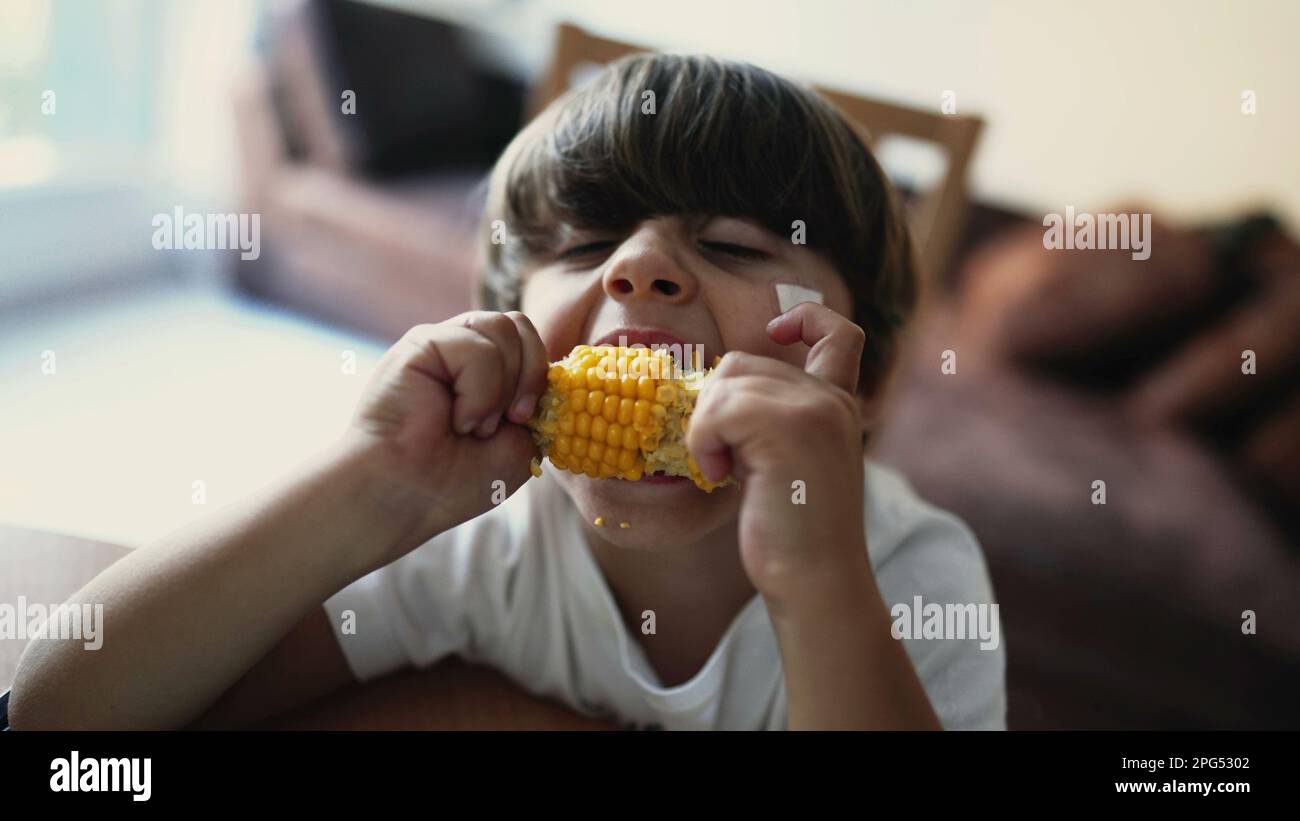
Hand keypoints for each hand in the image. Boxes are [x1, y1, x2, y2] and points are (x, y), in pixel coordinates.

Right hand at [344, 311, 547, 559]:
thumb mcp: (518, 445)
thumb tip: (556, 376)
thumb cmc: (453, 479)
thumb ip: (540, 405)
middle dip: (530, 376)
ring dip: (501, 386)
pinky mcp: (423, 342)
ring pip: (504, 327)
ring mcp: (443, 343)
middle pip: (521, 326)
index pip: (531, 342)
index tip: (529, 419)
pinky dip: (478, 391)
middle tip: (511, 420)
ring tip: (474, 425)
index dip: (541, 375)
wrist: (406, 494)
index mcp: (486, 371)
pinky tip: (455, 420)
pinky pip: (477, 347)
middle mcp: (463, 351)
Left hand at [687, 302, 871, 605]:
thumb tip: (714, 388)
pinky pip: (718, 410)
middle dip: (714, 407)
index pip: (839, 332)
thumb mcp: (787, 461)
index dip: (804, 318)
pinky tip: (719, 477)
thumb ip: (772, 419)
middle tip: (724, 459)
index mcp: (838, 406)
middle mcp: (832, 401)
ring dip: (706, 430)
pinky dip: (703, 442)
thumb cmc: (791, 532)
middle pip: (741, 363)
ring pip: (725, 383)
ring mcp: (814, 410)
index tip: (774, 331)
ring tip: (725, 473)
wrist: (815, 580)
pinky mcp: (788, 429)